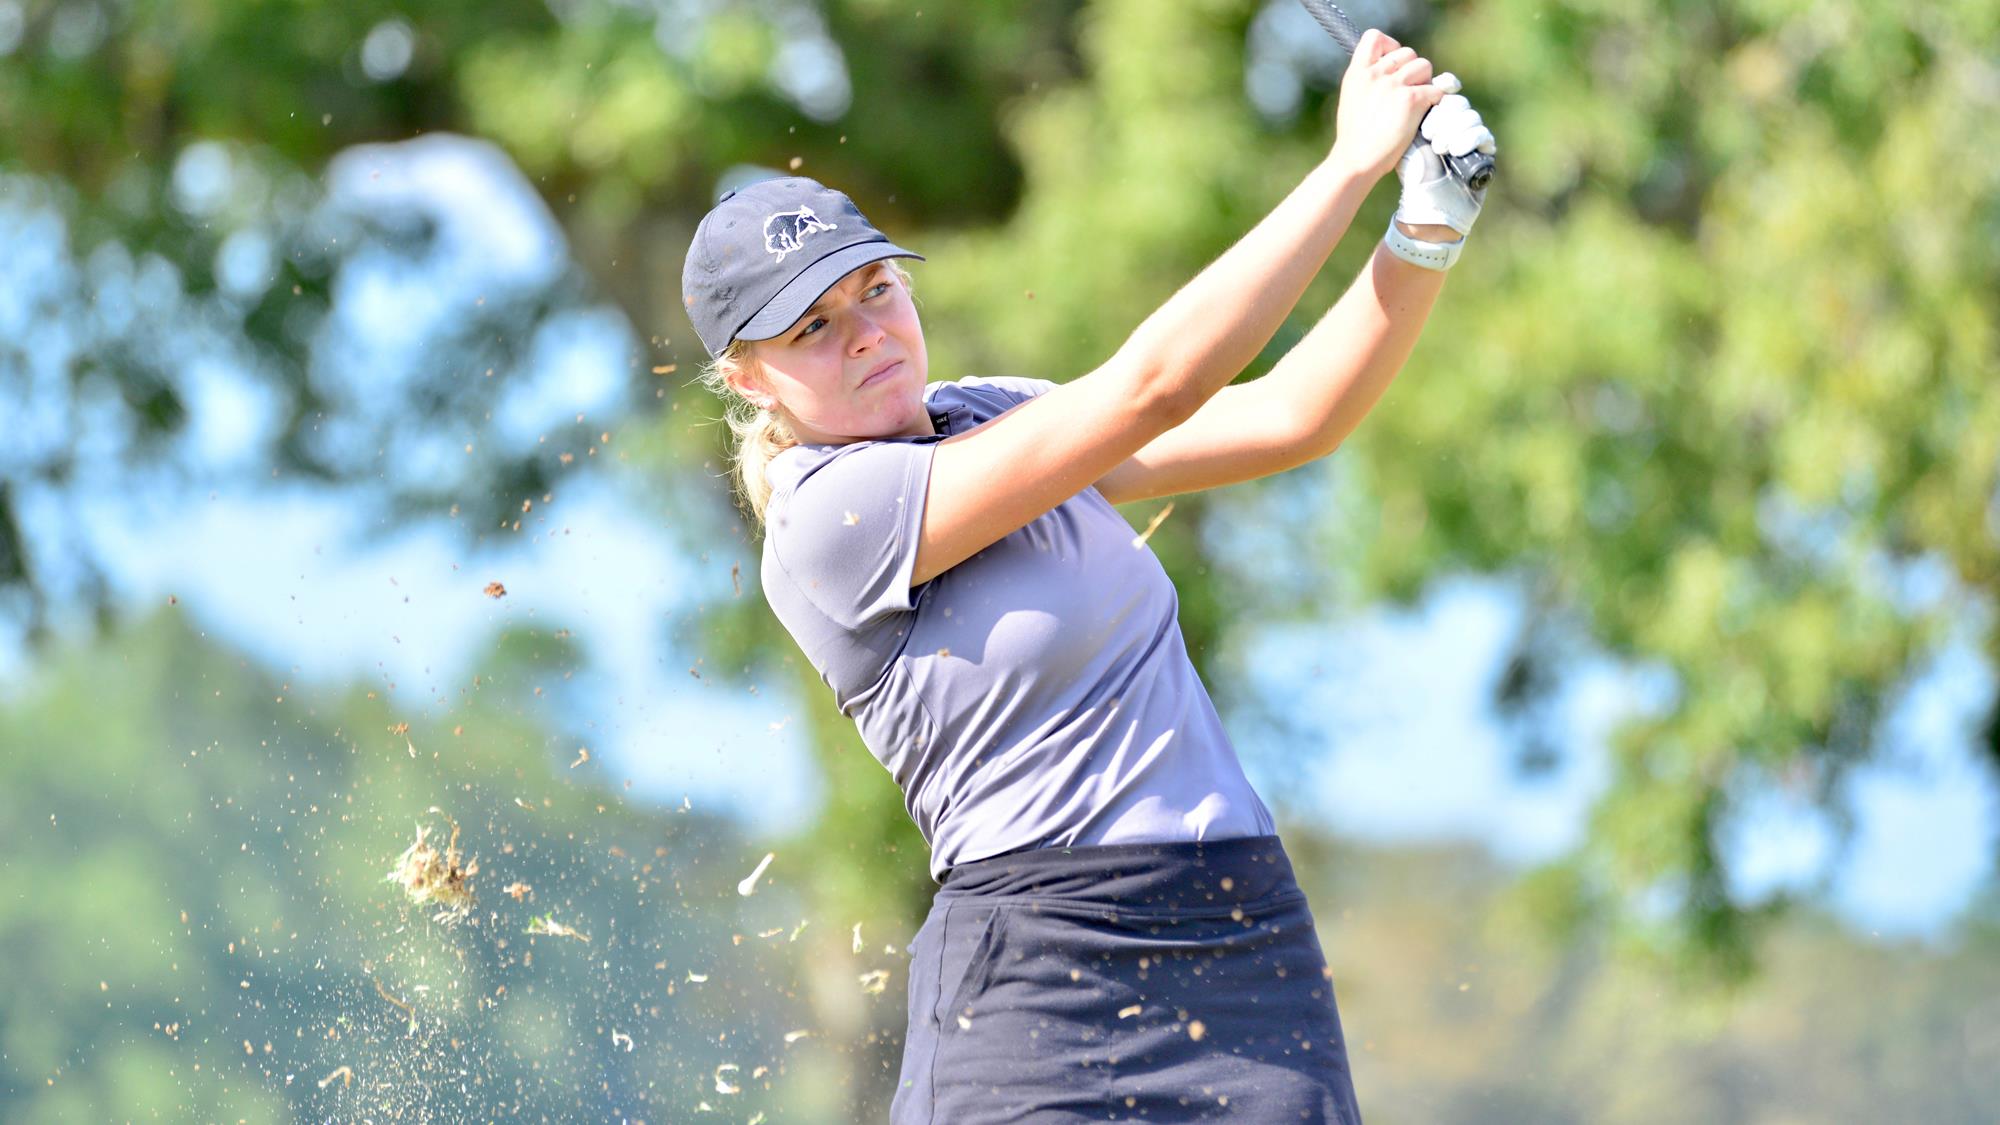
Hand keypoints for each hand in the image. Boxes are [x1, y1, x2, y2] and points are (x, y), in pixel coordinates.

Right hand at [1329, 29, 1446, 182]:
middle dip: (1413, 70)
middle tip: (1408, 92)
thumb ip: (1368, 79)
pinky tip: (1425, 114)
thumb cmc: (1355, 137)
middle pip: (1408, 53)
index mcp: (1357, 72)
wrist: (1356, 161)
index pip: (1375, 37)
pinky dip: (1435, 101)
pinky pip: (1436, 90)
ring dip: (1425, 83)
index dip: (1390, 46)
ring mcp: (1393, 86)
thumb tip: (1393, 70)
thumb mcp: (1352, 99)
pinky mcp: (1411, 100)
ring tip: (1415, 103)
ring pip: (1425, 66)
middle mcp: (1375, 74)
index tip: (1393, 63)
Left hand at [1392, 83, 1495, 238]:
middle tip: (1428, 133)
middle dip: (1444, 115)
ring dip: (1455, 129)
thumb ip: (1410, 115)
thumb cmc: (1413, 175)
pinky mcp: (1484, 153)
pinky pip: (1484, 135)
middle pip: (1458, 103)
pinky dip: (1471, 139)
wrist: (1426, 205)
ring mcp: (1471, 138)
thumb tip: (1407, 87)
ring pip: (1472, 117)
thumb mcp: (1406, 141)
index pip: (1446, 91)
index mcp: (1437, 116)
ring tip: (1439, 147)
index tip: (1438, 88)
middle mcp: (1456, 124)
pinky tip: (1456, 150)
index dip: (1445, 86)